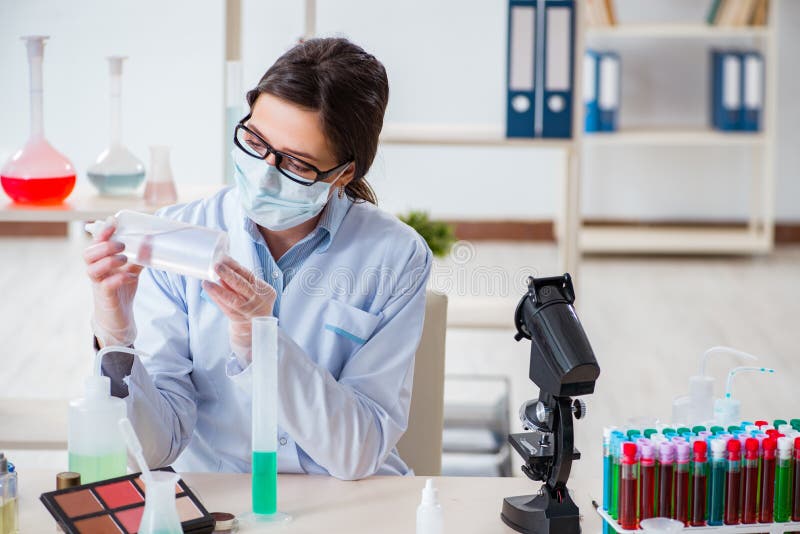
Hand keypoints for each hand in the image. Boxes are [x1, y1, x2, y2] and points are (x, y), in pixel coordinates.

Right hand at [84, 218, 142, 346]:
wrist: (118, 318)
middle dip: (104, 246)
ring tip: (125, 259)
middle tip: (122, 245)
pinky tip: (130, 277)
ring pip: (92, 269)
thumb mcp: (130, 269)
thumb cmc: (121, 290)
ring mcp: (98, 285)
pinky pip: (106, 285)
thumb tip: (151, 240)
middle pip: (88, 254)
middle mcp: (95, 271)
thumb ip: (138, 257)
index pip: (95, 243)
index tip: (113, 221)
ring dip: (109, 261)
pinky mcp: (105, 297)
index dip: (102, 232)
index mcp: (100, 262)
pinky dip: (119, 278)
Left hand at [202, 257, 276, 364]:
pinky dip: (216, 297)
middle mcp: (260, 301)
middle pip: (243, 285)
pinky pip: (226, 307)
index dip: (236, 267)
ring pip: (233, 298)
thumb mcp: (252, 293)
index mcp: (266, 291)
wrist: (255, 331)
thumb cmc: (252, 307)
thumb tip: (224, 268)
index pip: (249, 275)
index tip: (224, 258)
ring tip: (208, 280)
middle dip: (229, 275)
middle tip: (217, 266)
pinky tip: (209, 289)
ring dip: (219, 288)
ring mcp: (250, 311)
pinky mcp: (239, 319)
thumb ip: (241, 283)